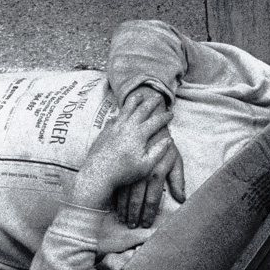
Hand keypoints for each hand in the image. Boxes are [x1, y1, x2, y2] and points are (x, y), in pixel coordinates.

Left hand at [68, 90, 174, 212]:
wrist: (98, 173)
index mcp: (139, 134)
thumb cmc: (124, 172)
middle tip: (158, 97)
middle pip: (141, 110)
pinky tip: (121, 113)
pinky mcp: (105, 131)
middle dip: (151, 103)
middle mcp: (127, 127)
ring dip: (134, 101)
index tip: (171, 114)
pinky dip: (120, 113)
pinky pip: (115, 118)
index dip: (164, 117)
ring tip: (139, 96)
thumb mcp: (146, 166)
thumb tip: (168, 140)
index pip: (155, 121)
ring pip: (126, 109)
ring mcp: (114, 127)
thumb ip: (158, 152)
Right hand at [112, 121, 186, 227]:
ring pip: (124, 192)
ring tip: (122, 219)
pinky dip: (114, 195)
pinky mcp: (121, 162)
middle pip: (136, 198)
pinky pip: (116, 182)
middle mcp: (142, 170)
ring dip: (122, 207)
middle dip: (134, 214)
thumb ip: (178, 179)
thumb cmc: (165, 143)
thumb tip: (182, 199)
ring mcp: (130, 166)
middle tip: (131, 226)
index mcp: (156, 171)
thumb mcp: (176, 159)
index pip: (153, 198)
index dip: (149, 213)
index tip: (146, 224)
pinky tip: (113, 204)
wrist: (149, 121)